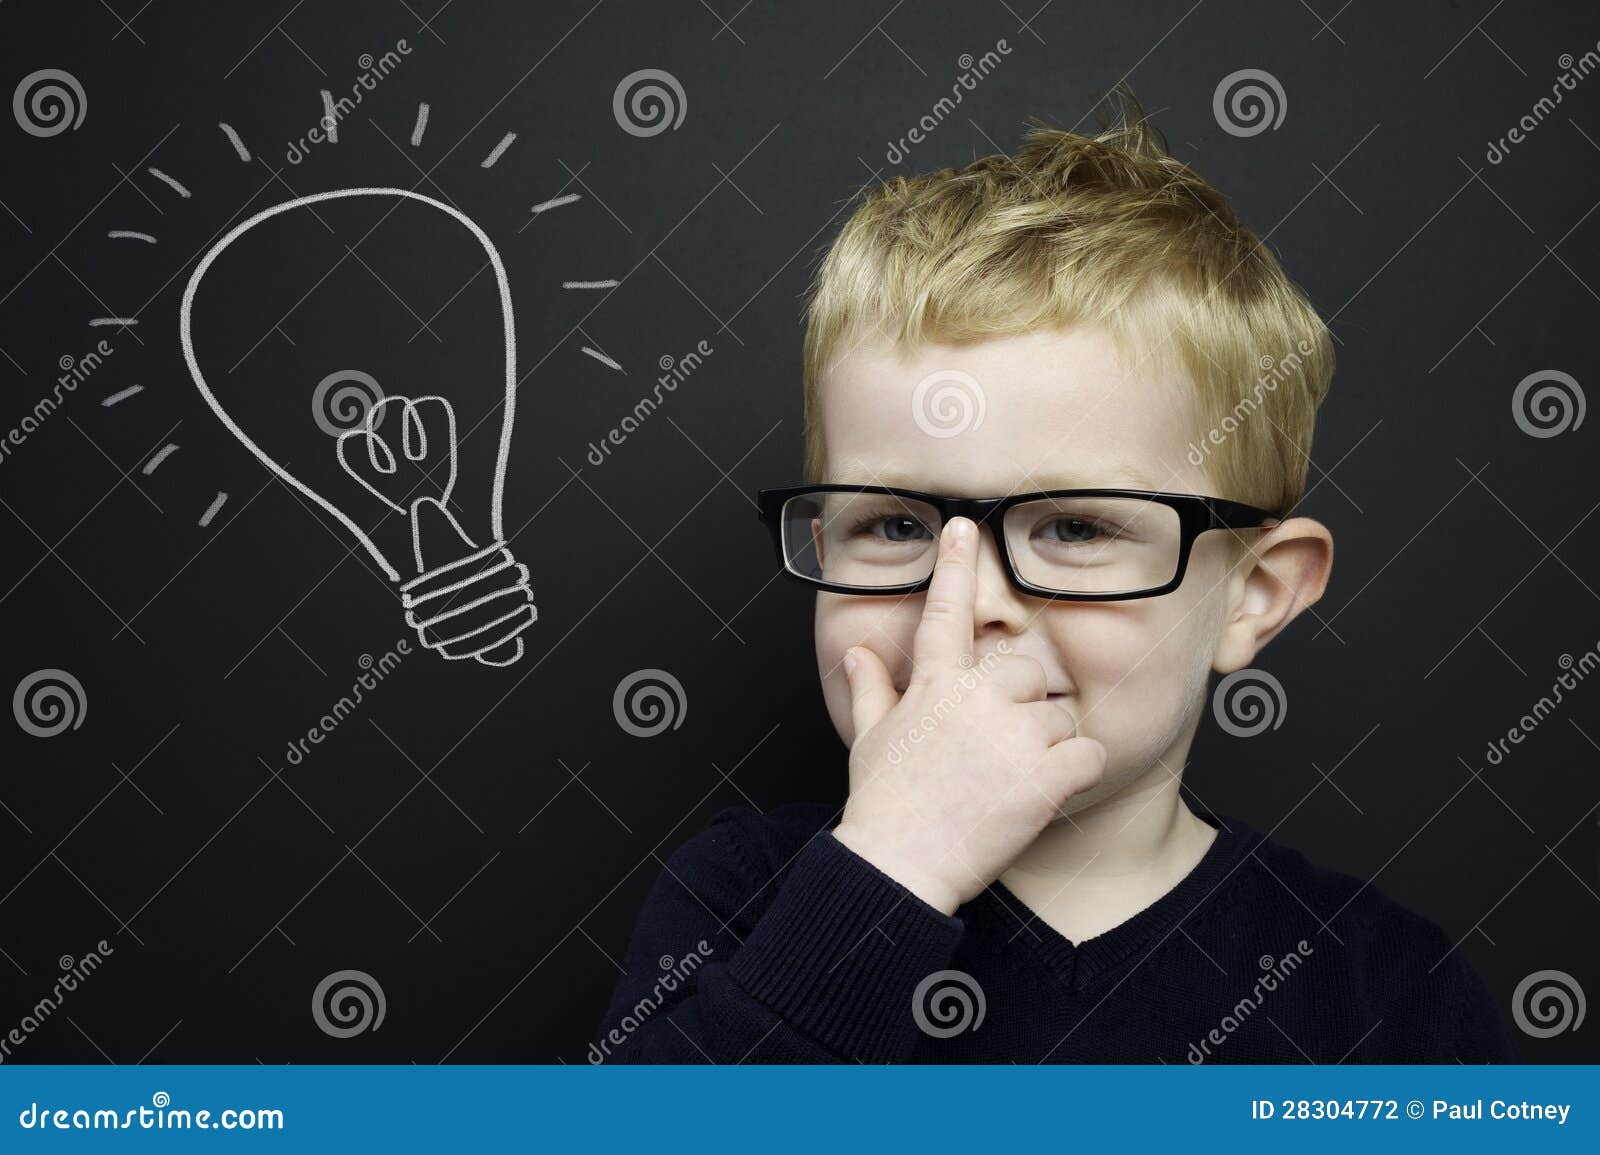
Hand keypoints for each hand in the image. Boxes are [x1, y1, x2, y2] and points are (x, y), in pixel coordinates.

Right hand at [831, 516, 1106, 914]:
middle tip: (998, 748)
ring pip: (1059, 714)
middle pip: (1027, 669)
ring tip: (1009, 782)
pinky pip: (1088, 753)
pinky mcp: (1041, 776)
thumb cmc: (884, 805)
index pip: (946, 612)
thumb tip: (858, 653)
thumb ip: (871, 688)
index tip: (965, 528)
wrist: (898, 867)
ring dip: (1046, 746)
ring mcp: (1009, 735)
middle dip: (1023, 705)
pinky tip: (1047, 793)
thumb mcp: (868, 739)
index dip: (956, 567)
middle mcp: (974, 699)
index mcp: (932, 685)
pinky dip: (1077, 774)